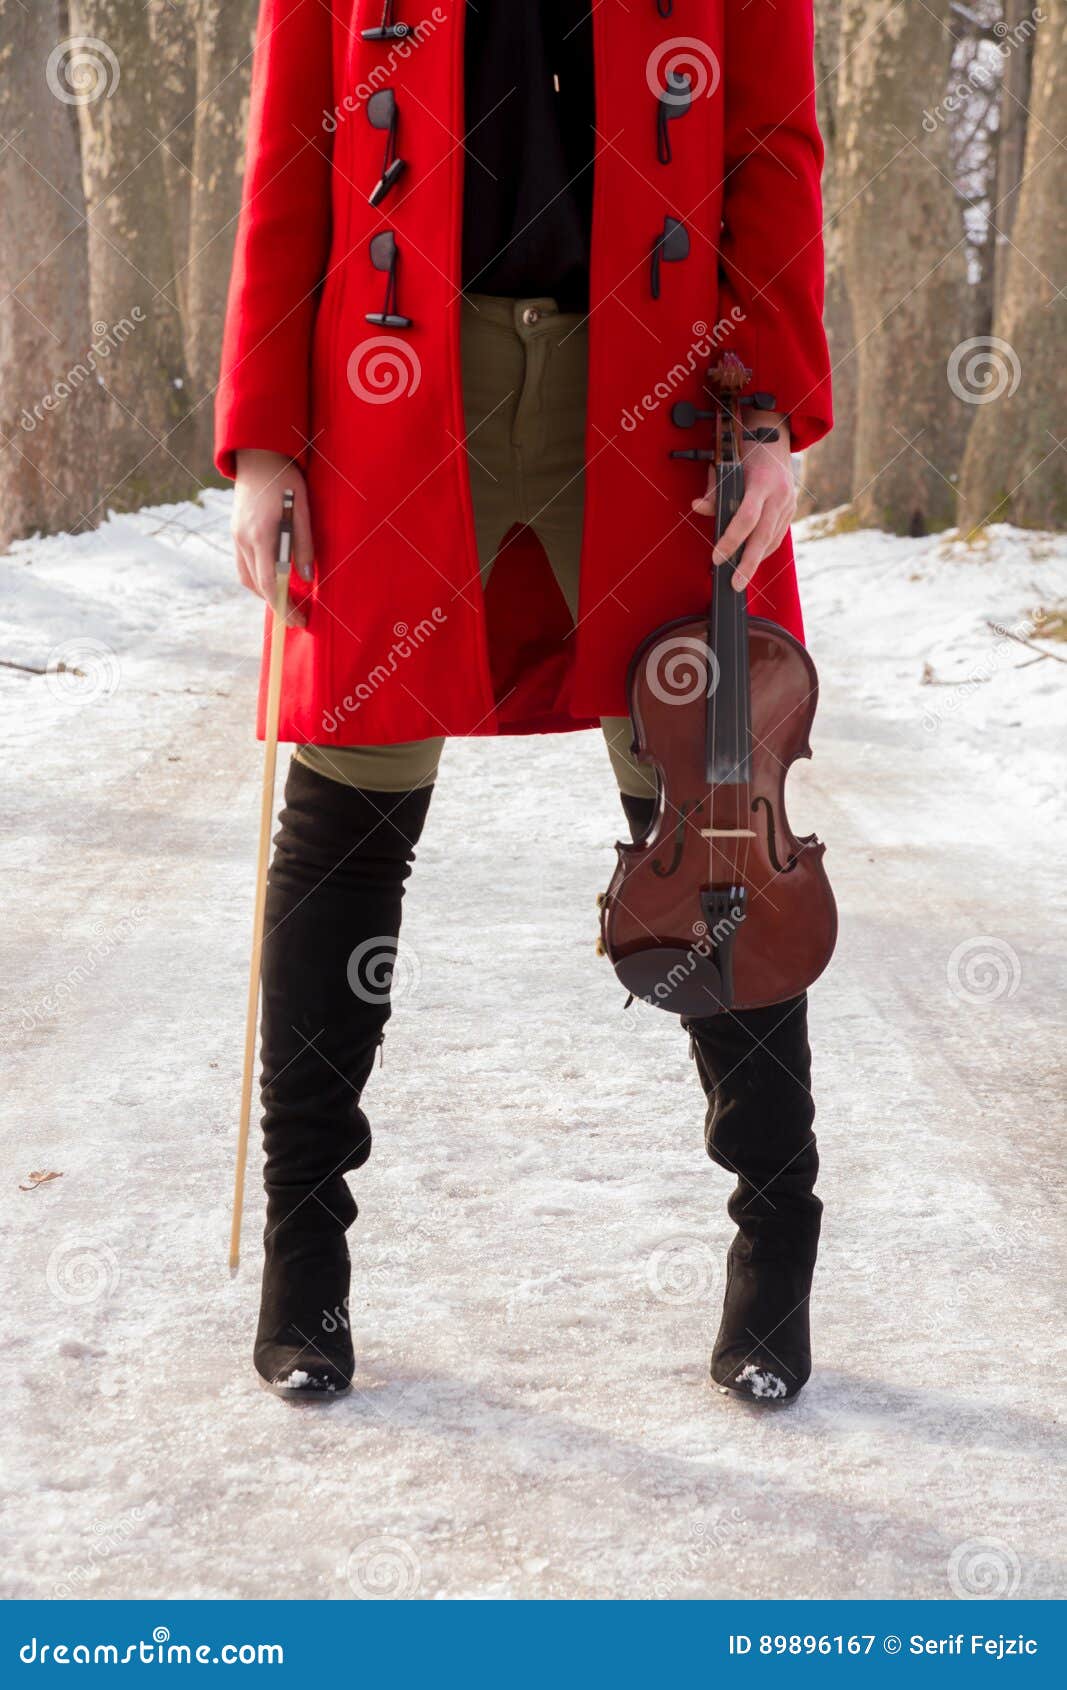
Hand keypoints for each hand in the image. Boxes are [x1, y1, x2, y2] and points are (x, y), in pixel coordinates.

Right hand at [232, 450, 314, 628]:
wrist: (258, 456)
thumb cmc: (286, 479)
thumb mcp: (303, 509)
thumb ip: (304, 544)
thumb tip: (308, 576)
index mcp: (262, 535)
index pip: (270, 582)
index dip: (285, 605)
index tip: (300, 620)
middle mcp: (244, 539)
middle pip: (258, 586)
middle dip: (279, 605)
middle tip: (299, 616)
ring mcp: (236, 537)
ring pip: (248, 578)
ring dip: (267, 594)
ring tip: (289, 601)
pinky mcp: (236, 533)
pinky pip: (244, 566)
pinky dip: (258, 580)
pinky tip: (275, 581)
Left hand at [692, 412, 795, 591]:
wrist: (775, 434)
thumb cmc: (747, 450)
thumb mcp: (728, 463)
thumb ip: (713, 489)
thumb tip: (697, 507)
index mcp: (763, 482)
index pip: (746, 518)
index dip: (731, 540)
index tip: (717, 557)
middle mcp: (780, 494)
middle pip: (763, 537)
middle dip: (748, 564)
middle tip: (735, 584)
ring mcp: (789, 503)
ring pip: (773, 540)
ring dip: (756, 561)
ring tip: (740, 578)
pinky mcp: (792, 509)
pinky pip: (777, 536)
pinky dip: (764, 550)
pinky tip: (751, 561)